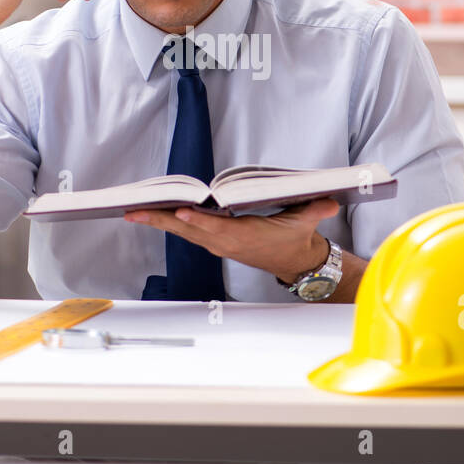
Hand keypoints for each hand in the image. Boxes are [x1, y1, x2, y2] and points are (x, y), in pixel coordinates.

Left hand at [124, 197, 339, 284]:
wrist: (295, 262)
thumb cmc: (296, 238)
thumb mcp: (308, 222)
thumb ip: (316, 209)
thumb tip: (330, 201)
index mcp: (245, 236)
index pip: (219, 228)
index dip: (200, 222)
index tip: (182, 213)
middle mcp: (226, 242)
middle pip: (189, 231)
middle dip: (161, 221)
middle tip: (135, 212)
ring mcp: (218, 244)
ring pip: (183, 233)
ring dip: (158, 221)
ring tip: (133, 211)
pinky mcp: (215, 242)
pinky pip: (187, 233)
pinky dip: (168, 223)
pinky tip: (153, 214)